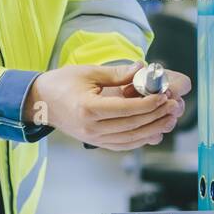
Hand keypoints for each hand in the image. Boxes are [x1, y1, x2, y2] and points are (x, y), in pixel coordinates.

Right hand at [25, 63, 189, 150]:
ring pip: (130, 139)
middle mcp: (91, 128)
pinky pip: (122, 145)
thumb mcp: (89, 72)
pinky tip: (154, 132)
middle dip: (155, 116)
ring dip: (152, 130)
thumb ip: (117, 73)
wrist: (40, 102)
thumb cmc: (62, 83)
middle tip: (172, 106)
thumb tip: (142, 69)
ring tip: (169, 120)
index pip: (126, 110)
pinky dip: (140, 140)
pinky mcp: (95, 142)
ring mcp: (93, 138)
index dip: (148, 104)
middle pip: (131, 126)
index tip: (163, 96)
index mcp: (88, 108)